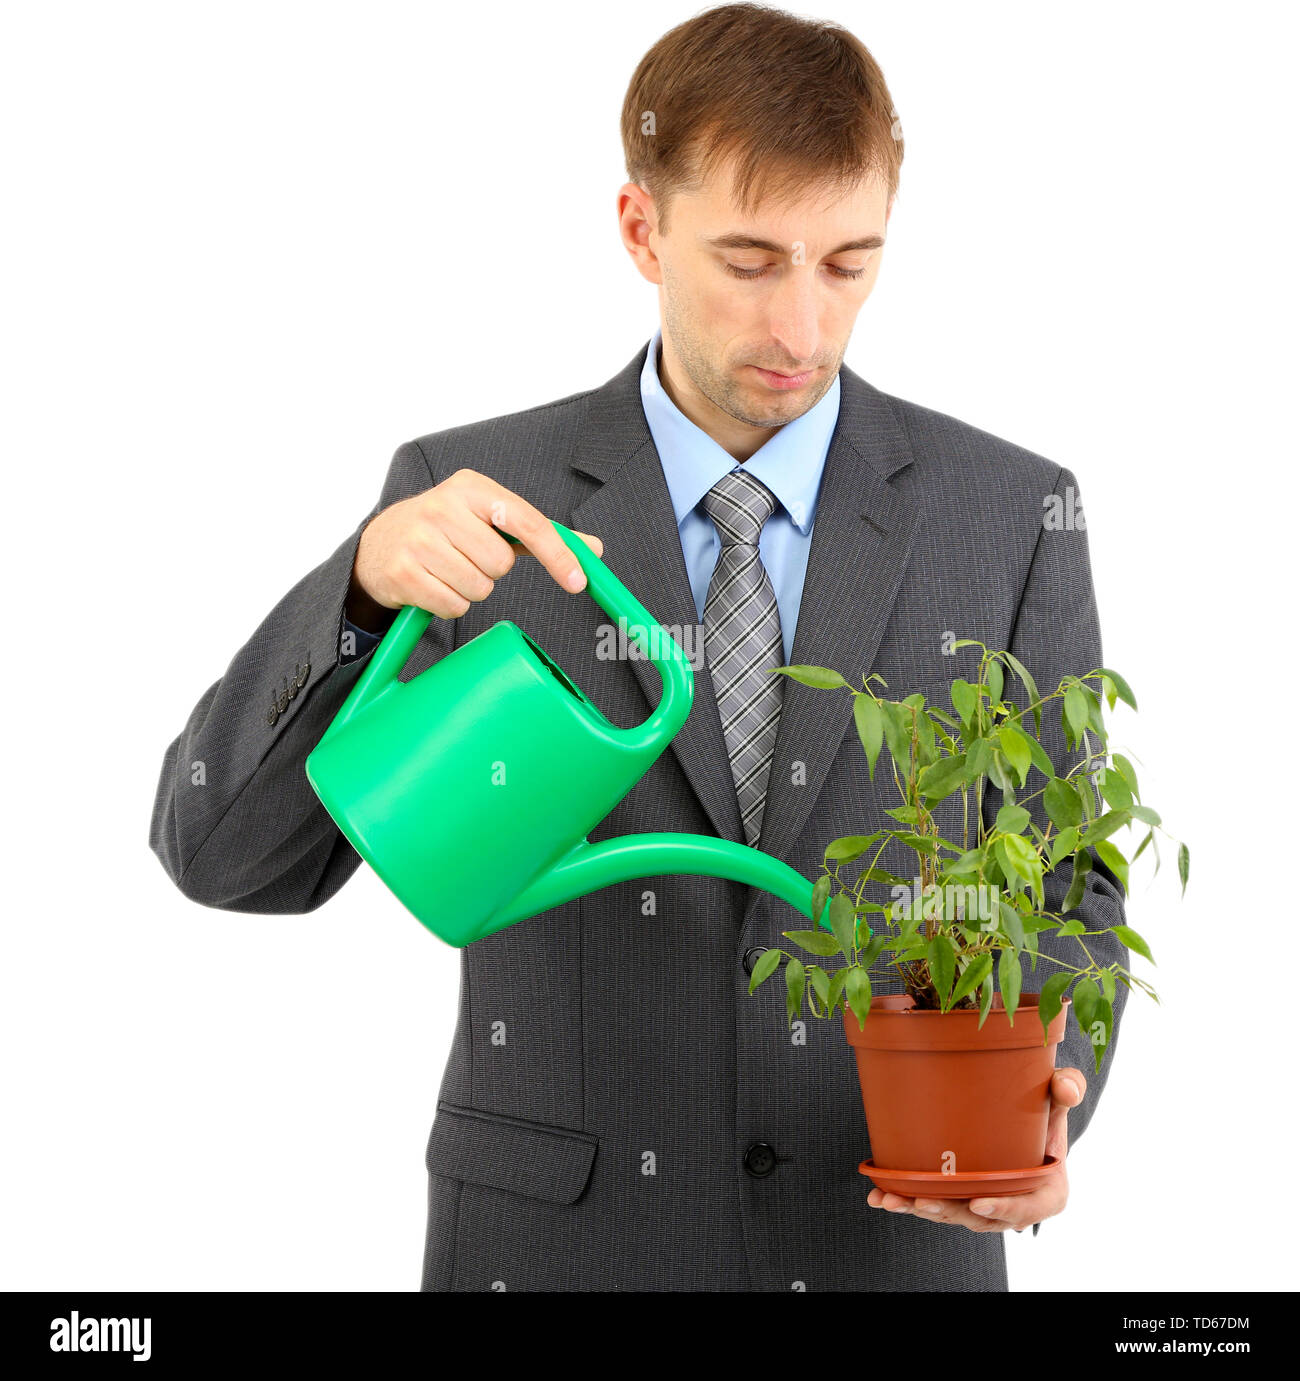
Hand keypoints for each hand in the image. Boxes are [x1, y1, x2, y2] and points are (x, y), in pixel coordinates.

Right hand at [350, 468, 603, 620]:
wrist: (380, 543)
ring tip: (448, 570)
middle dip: (491, 571)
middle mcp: (442, 506)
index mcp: (471, 487)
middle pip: (501, 565)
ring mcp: (419, 539)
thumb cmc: (445, 530)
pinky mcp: (403, 572)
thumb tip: (592, 549)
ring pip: (479, 588)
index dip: (557, 554)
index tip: (578, 580)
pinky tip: (434, 584)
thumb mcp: (488, 519)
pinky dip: (450, 604)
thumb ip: (539, 534)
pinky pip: (453, 605)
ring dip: (471, 589)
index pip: (526, 521)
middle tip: (468, 558)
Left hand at [865, 1066, 1085, 1232]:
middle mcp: (1013, 1205)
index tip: (979, 1204)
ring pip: (952, 1214)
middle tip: (923, 1201)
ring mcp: (984, 1205)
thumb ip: (1066, 1089)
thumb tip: (1066, 1087)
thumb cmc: (1044, 1112)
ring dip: (920, 1209)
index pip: (1028, 1208)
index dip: (1004, 1210)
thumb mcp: (1058, 1098)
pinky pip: (934, 1204)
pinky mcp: (960, 1199)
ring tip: (891, 1199)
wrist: (1023, 1120)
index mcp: (1046, 1191)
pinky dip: (908, 1202)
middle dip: (950, 1211)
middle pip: (981, 1218)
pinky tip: (881, 1197)